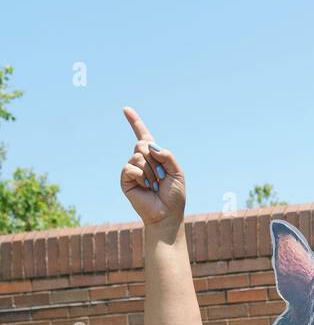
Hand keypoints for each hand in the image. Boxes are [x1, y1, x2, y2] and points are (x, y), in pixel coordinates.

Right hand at [120, 106, 185, 230]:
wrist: (167, 215)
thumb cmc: (174, 196)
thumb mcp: (177, 172)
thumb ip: (167, 155)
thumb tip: (148, 145)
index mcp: (154, 157)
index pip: (143, 136)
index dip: (135, 122)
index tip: (125, 109)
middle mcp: (141, 161)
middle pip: (142, 144)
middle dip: (155, 159)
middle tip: (161, 176)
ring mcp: (132, 170)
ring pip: (138, 156)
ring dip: (150, 171)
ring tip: (155, 185)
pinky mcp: (125, 180)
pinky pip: (130, 168)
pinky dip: (141, 176)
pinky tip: (146, 187)